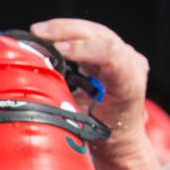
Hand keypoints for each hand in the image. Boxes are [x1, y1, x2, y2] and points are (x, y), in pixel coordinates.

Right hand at [27, 18, 148, 157]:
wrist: (121, 139)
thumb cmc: (104, 136)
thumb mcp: (82, 124)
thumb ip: (65, 101)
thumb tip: (41, 82)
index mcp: (129, 83)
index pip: (111, 54)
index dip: (83, 49)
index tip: (58, 50)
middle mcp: (131, 64)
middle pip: (100, 35)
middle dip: (66, 31)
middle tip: (37, 33)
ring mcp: (124, 56)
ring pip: (95, 31)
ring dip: (64, 29)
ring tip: (39, 31)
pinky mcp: (113, 54)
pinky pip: (91, 37)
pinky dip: (69, 35)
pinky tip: (50, 36)